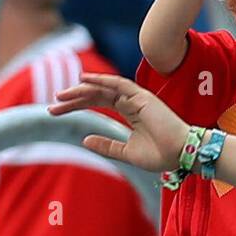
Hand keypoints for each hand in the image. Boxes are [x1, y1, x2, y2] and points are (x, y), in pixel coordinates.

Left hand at [49, 74, 187, 173]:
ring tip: (61, 95)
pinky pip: (118, 85)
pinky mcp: (142, 97)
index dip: (76, 106)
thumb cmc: (160, 155)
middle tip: (53, 104)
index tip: (56, 111)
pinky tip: (83, 80)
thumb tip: (84, 139)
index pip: (97, 103)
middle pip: (96, 95)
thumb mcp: (126, 152)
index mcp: (128, 113)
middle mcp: (130, 102)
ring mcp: (136, 98)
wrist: (182, 154)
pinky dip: (101, 81)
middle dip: (74, 99)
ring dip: (82, 90)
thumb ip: (107, 146)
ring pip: (103, 89)